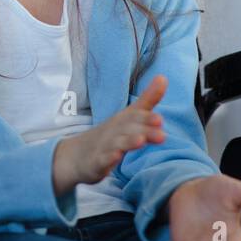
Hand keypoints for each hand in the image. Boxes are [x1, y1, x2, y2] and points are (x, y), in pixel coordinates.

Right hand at [53, 75, 166, 194]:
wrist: (77, 155)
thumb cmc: (111, 133)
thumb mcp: (130, 116)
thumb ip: (148, 99)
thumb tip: (163, 77)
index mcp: (124, 120)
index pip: (136, 116)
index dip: (147, 118)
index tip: (160, 119)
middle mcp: (115, 131)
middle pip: (130, 128)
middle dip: (145, 129)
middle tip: (161, 132)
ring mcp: (104, 147)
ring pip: (117, 143)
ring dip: (129, 141)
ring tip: (141, 140)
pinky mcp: (96, 163)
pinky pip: (102, 160)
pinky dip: (108, 158)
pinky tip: (116, 157)